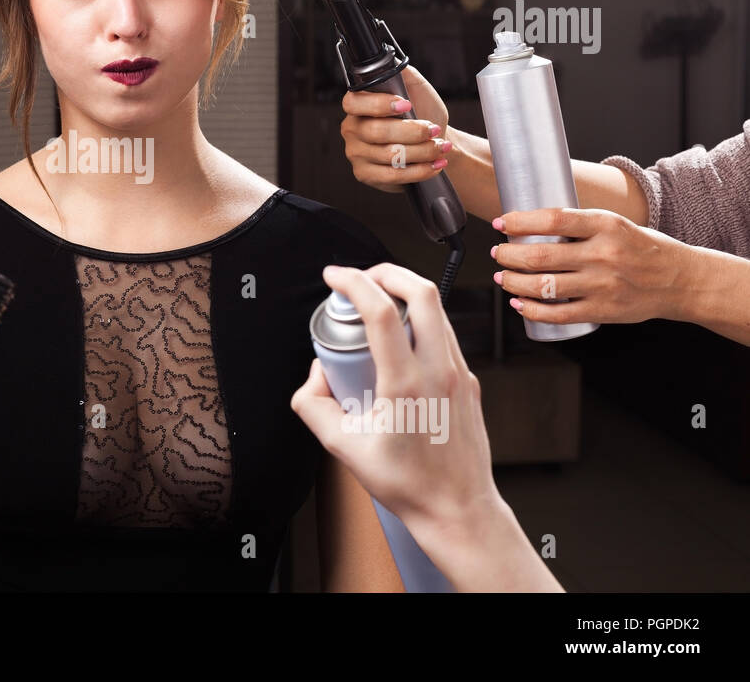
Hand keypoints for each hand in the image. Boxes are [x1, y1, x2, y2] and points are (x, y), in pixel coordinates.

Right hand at [291, 263, 499, 534]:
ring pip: (437, 309)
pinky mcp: (468, 381)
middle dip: (386, 271)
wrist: (457, 509)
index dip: (352, 282)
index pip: (381, 311)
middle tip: (361, 277)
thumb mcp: (343, 448)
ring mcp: (459, 374)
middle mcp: (438, 371)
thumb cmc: (408, 484)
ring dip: (405, 293)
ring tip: (377, 303)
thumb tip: (315, 373)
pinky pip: (445, 333)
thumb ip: (313, 405)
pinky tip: (400, 337)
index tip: (333, 277)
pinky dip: (420, 320)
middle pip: (421, 291)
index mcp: (406, 384)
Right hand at [339, 65, 452, 192]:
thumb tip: (394, 66)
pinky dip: (418, 170)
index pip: (354, 103)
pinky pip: (392, 175)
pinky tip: (433, 164)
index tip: (406, 105)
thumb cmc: (423, 113)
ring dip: (421, 152)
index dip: (379, 104)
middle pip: (376, 132)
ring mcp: (356, 153)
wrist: (433, 140)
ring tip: (439, 147)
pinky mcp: (365, 174)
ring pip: (389, 155)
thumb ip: (403, 75)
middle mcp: (352, 129)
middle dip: (411, 132)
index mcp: (357, 105)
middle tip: (432, 129)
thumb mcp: (416, 88)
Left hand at [491, 208, 690, 325]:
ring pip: (542, 286)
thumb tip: (529, 225)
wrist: (680, 280)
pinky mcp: (603, 311)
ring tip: (502, 277)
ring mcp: (603, 285)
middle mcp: (603, 254)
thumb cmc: (642, 248)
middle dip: (508, 255)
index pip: (553, 220)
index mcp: (606, 225)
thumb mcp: (615, 224)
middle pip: (540, 256)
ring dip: (512, 282)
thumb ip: (579, 226)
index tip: (501, 223)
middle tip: (498, 253)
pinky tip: (518, 304)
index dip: (520, 222)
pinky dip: (531, 310)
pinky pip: (557, 314)